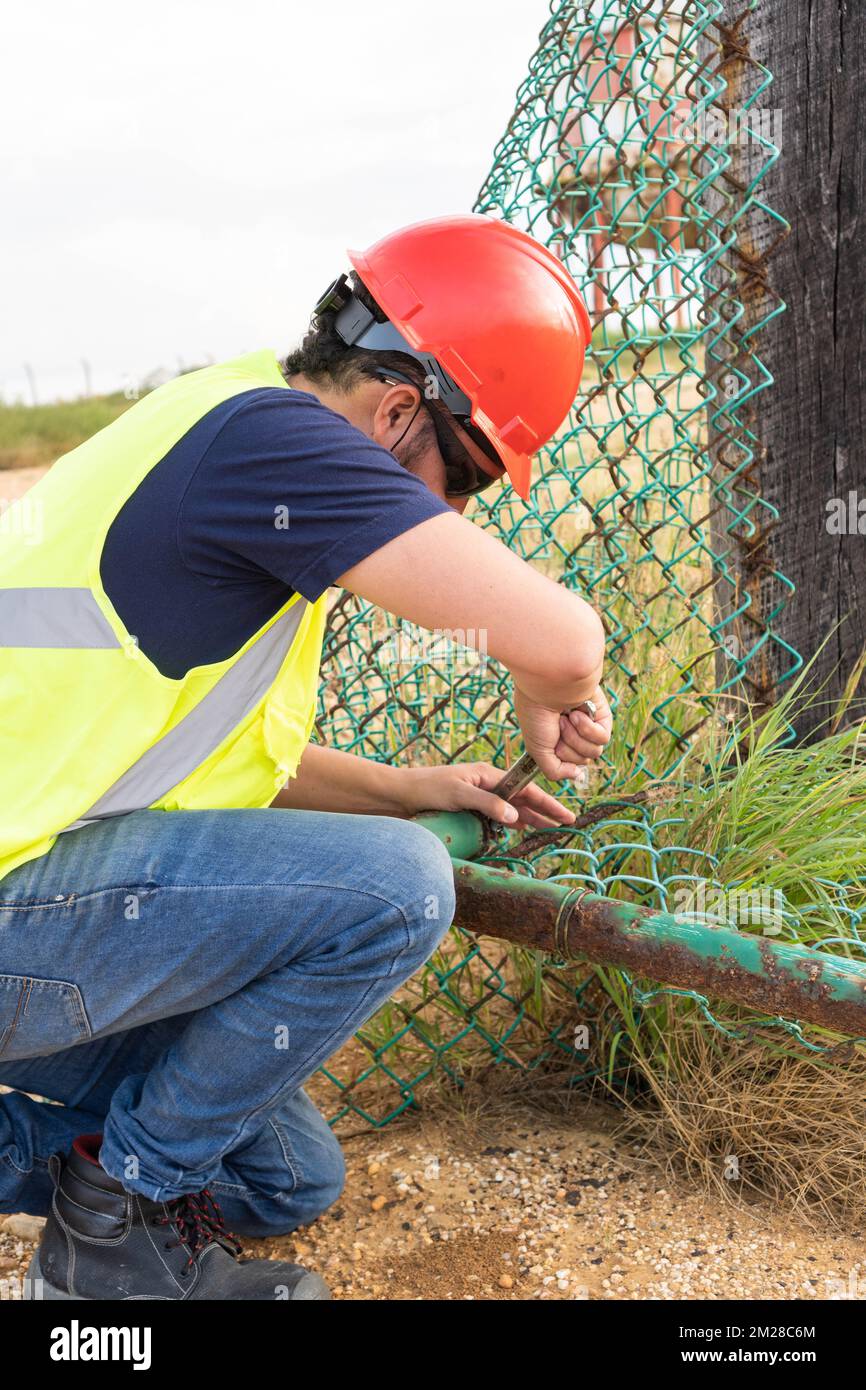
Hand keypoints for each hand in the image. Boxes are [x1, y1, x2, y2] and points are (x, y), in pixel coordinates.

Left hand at [398, 762, 577, 828]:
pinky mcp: (469, 808)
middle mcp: (486, 784)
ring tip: (549, 828)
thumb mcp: (459, 795)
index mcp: (487, 775)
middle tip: (567, 823)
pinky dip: (510, 822)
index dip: (547, 803)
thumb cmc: (427, 789)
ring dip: (530, 818)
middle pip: (522, 799)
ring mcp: (478, 796)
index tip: (565, 814)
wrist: (400, 794)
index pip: (524, 790)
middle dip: (544, 811)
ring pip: (511, 808)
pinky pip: (496, 815)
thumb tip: (516, 817)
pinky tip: (519, 829)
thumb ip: (488, 805)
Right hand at [513, 684, 611, 780]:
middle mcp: (574, 735)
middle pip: (581, 762)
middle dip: (566, 746)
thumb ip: (555, 771)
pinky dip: (588, 728)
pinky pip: (603, 739)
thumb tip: (578, 775)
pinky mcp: (603, 718)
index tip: (547, 740)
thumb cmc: (537, 714)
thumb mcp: (537, 752)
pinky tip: (577, 713)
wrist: (547, 685)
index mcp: (558, 742)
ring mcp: (590, 727)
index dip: (559, 757)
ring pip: (593, 753)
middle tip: (556, 724)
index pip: (568, 766)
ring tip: (566, 717)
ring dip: (575, 736)